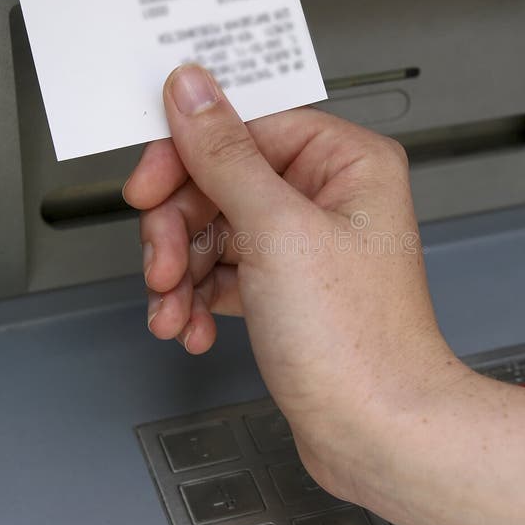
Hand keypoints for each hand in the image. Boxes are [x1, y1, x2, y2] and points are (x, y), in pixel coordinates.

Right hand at [123, 64, 461, 507]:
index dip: (187, 156)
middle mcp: (329, 198)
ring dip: (182, 271)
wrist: (377, 433)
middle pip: (221, 183)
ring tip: (174, 306)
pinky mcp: (287, 289)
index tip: (148, 187)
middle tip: (161, 263)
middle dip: (179, 229)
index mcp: (346, 163)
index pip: (245, 128)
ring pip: (214, 232)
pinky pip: (223, 273)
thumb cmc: (358, 344)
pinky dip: (198, 298)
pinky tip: (192, 326)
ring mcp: (306, 246)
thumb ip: (225, 156)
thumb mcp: (277, 231)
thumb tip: (192, 91)